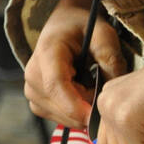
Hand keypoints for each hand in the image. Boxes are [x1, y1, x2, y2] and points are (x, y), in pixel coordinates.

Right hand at [24, 0, 129, 129]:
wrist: (63, 26)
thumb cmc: (84, 28)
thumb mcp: (103, 33)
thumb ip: (110, 57)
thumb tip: (111, 90)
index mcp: (47, 52)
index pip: (56, 85)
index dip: (75, 105)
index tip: (95, 116)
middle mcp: (33, 74)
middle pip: (60, 106)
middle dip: (87, 108)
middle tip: (107, 93)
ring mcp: (32, 91)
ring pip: (62, 116)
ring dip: (83, 110)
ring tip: (94, 87)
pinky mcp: (37, 102)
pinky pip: (60, 117)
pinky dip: (77, 112)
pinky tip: (86, 94)